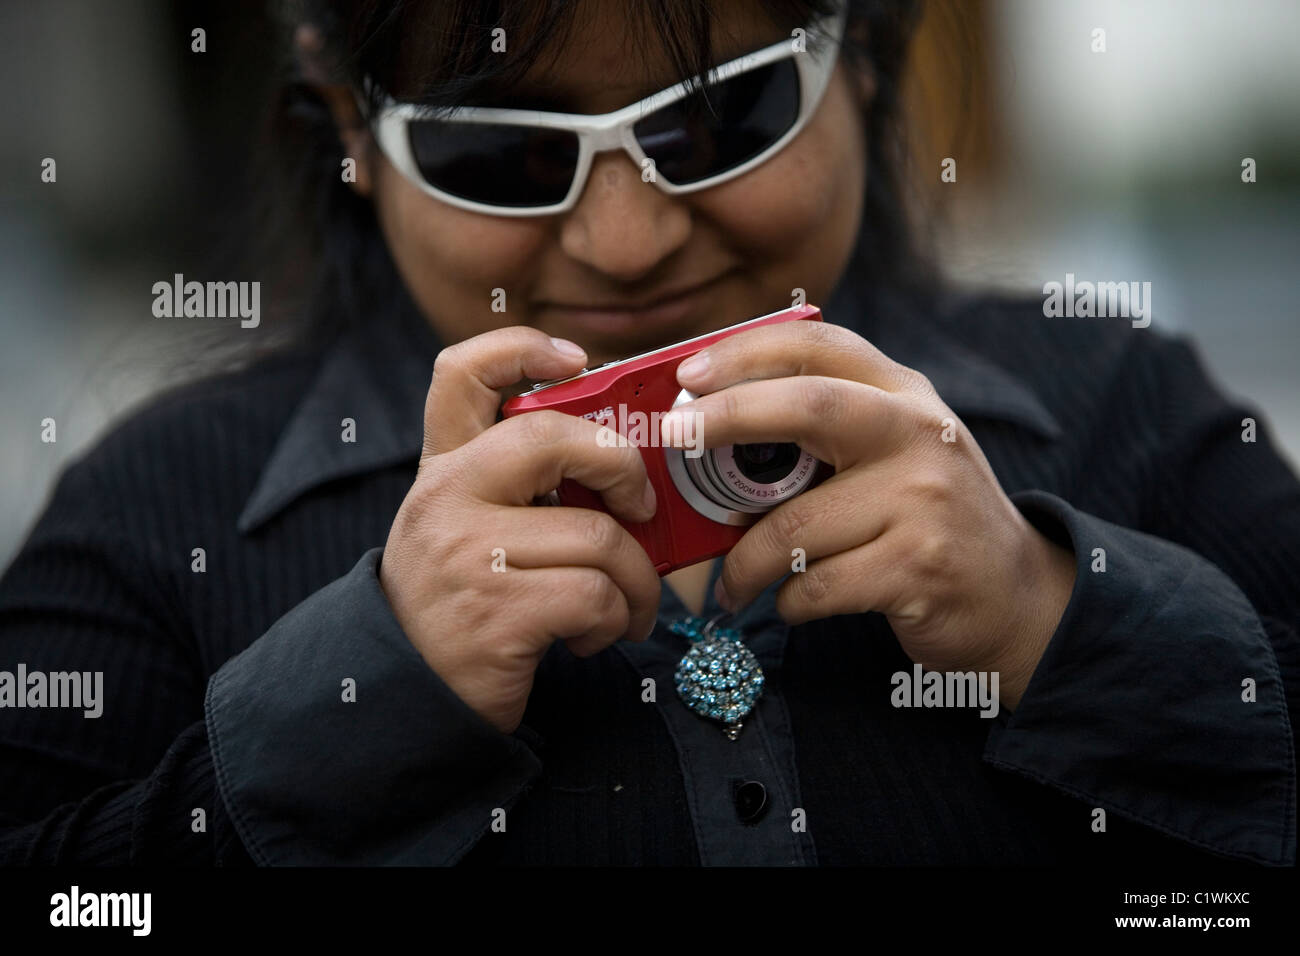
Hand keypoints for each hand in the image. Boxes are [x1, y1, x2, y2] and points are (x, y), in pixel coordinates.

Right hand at [379, 327, 661, 733]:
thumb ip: (520, 490)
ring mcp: (469, 555)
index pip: (462, 374)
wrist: (405, 698)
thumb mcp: (468, 529)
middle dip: (622, 468)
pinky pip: (597, 596)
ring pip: (600, 538)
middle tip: (641, 509)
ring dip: (635, 582)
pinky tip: (590, 637)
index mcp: (443, 470)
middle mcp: (446, 500)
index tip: (578, 360)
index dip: (521, 348)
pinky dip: (615, 622)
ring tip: (622, 607)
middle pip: (552, 438)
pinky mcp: (497, 614)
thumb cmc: (463, 604)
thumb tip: (627, 469)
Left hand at [664, 320, 1076, 708]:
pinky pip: (813, 585)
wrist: (1014, 597)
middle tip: (672, 443)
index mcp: (905, 395)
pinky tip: (790, 602)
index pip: (820, 346)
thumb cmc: (924, 518)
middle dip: (727, 418)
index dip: (745, 352)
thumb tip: (704, 420)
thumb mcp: (893, 450)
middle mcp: (921, 434)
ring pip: (794, 524)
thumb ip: (825, 427)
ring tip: (735, 581)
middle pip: (809, 406)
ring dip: (745, 562)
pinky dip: (785, 601)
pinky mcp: (919, 568)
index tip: (686, 376)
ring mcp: (925, 501)